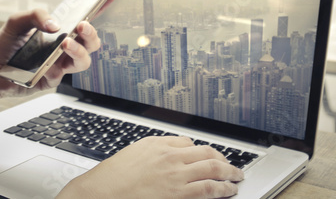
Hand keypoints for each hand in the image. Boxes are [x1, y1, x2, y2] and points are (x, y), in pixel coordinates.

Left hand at [0, 0, 115, 95]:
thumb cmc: (5, 44)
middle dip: (91, 34)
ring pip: (84, 61)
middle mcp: (63, 47)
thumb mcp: (17, 21)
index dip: (99, 7)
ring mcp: (60, 64)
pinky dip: (53, 69)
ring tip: (65, 43)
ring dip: (79, 52)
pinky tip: (44, 66)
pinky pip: (60, 76)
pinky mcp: (51, 80)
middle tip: (81, 26)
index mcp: (60, 30)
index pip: (83, 17)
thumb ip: (36, 15)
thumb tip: (56, 25)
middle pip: (91, 42)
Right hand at [58, 136, 242, 198]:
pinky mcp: (178, 194)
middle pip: (206, 152)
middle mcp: (170, 157)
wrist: (99, 194)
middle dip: (223, 159)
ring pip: (213, 168)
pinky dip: (222, 189)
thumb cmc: (111, 179)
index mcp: (157, 144)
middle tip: (231, 166)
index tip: (207, 156)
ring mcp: (176, 175)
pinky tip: (228, 191)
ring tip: (236, 177)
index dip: (201, 151)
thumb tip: (168, 155)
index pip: (188, 143)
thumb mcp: (132, 155)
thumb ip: (152, 154)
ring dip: (229, 173)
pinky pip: (208, 189)